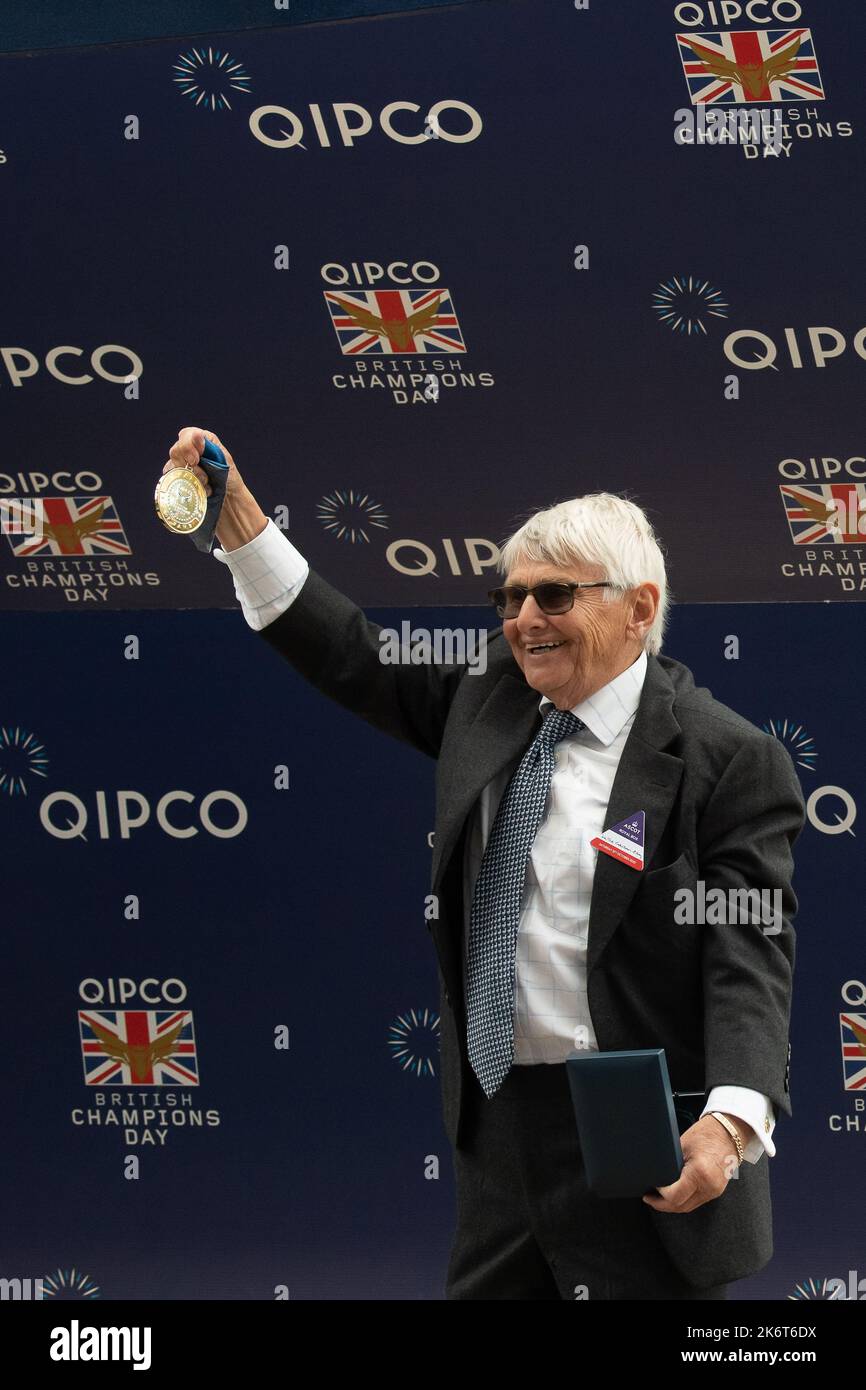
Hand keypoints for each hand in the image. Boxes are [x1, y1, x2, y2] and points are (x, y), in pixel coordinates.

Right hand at [162, 427, 266, 549]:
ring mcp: (181, 466)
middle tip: (203, 477)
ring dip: (188, 477)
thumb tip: (197, 434)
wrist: (228, 502)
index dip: (188, 445)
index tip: (195, 459)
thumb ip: (211, 446)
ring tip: (204, 486)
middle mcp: (189, 452)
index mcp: (202, 442)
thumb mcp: (225, 460)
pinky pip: (169, 480)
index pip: (187, 435)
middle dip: (187, 464)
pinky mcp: (176, 480)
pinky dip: (182, 486)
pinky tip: (195, 491)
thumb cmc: (229, 479)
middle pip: (176, 450)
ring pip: (172, 466)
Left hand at [641, 1113, 746, 1213]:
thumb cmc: (705, 1134)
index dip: (659, 1195)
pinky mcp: (716, 1191)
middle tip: (648, 1198)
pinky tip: (673, 1195)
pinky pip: (696, 1201)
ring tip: (657, 1199)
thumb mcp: (682, 1146)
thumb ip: (670, 1165)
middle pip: (681, 1206)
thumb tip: (656, 1176)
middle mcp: (709, 1186)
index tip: (650, 1188)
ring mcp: (715, 1191)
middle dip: (662, 1205)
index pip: (674, 1196)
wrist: (729, 1132)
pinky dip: (684, 1200)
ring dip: (672, 1205)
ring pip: (688, 1207)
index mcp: (699, 1173)